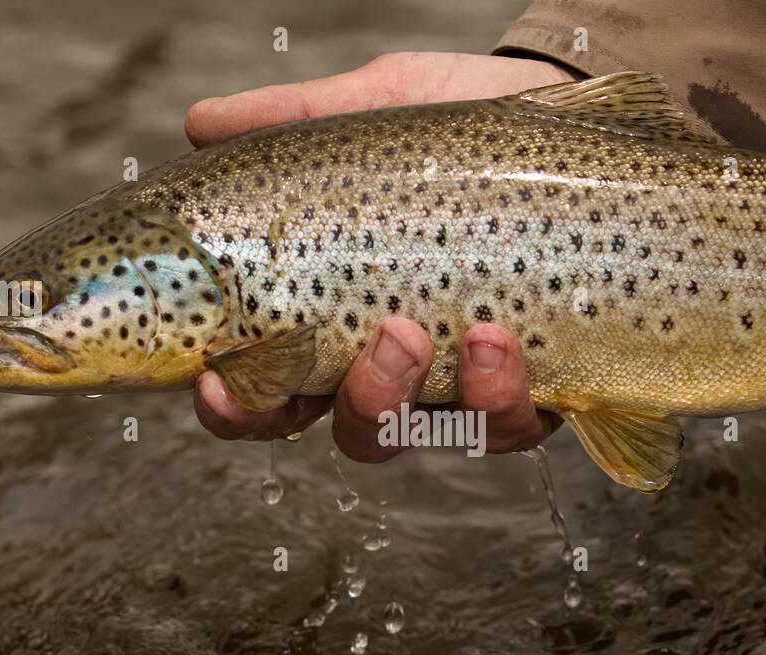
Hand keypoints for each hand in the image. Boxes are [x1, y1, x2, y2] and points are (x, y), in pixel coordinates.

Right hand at [188, 53, 571, 459]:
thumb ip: (291, 119)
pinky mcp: (527, 388)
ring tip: (438, 329)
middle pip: (348, 431)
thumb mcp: (376, 106)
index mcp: (331, 316)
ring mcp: (460, 383)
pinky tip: (498, 338)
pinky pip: (506, 428)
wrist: (567, 122)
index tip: (218, 383)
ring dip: (417, 399)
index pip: (264, 387)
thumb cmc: (460, 128)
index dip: (232, 405)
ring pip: (421, 437)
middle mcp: (392, 365)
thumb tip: (199, 124)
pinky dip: (497, 398)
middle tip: (382, 335)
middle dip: (356, 406)